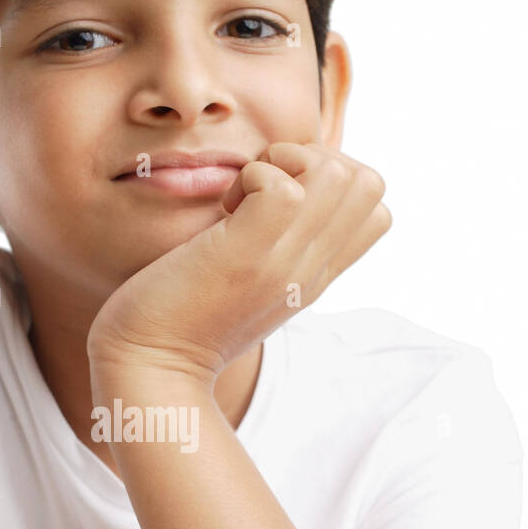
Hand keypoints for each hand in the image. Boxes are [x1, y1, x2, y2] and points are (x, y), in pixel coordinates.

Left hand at [87, 141, 391, 381]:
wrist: (150, 368)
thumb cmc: (183, 319)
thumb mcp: (250, 281)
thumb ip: (275, 246)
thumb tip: (275, 193)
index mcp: (316, 275)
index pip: (376, 209)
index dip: (331, 182)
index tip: (276, 200)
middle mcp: (311, 269)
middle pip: (369, 182)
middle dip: (313, 160)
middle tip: (258, 190)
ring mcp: (284, 262)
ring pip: (338, 173)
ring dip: (283, 164)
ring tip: (241, 197)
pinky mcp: (247, 254)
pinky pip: (283, 186)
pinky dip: (253, 176)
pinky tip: (223, 209)